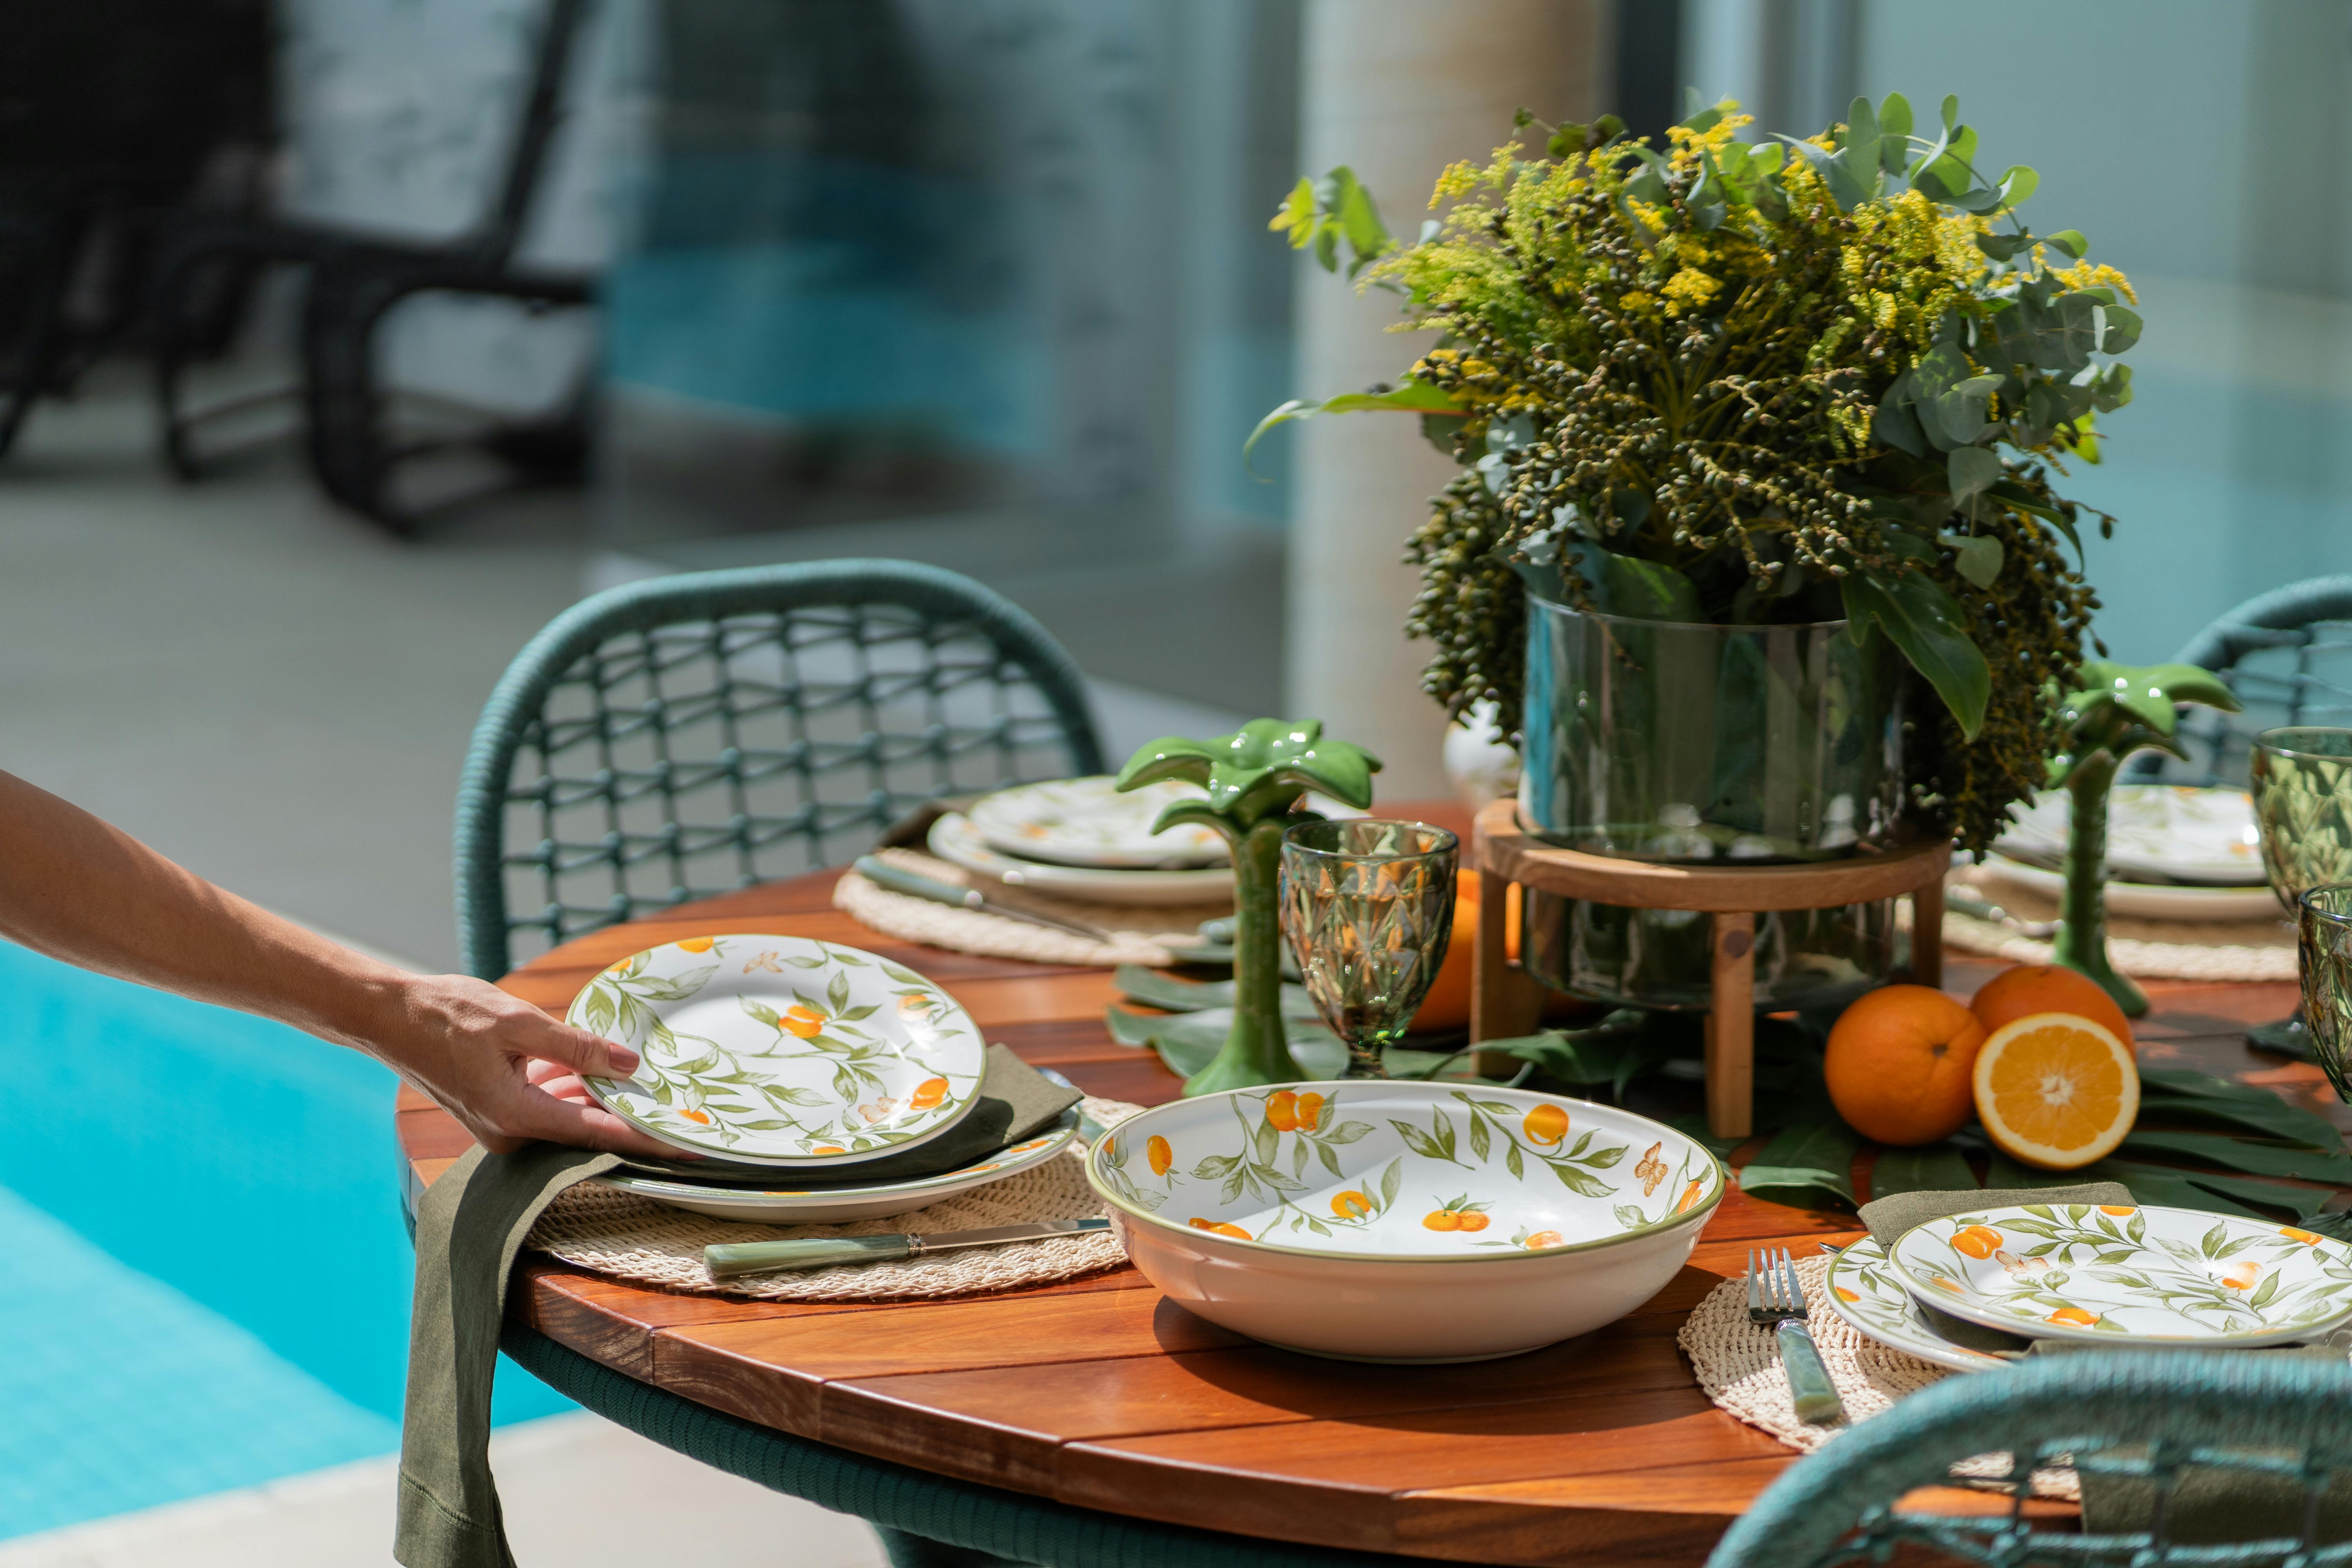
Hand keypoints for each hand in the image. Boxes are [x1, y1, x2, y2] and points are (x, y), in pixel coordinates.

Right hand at [373, 973, 681, 1157]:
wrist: (388, 1017)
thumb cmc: (445, 1014)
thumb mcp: (518, 1022)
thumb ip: (575, 1046)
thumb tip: (627, 1064)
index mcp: (516, 1114)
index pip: (597, 1133)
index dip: (645, 1138)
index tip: (686, 1145)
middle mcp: (510, 1132)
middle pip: (586, 1128)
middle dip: (629, 1113)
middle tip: (680, 1104)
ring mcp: (502, 1125)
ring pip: (568, 1115)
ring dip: (601, 1096)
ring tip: (650, 1080)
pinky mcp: (497, 1111)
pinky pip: (547, 1105)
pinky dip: (571, 1088)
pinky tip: (596, 1067)